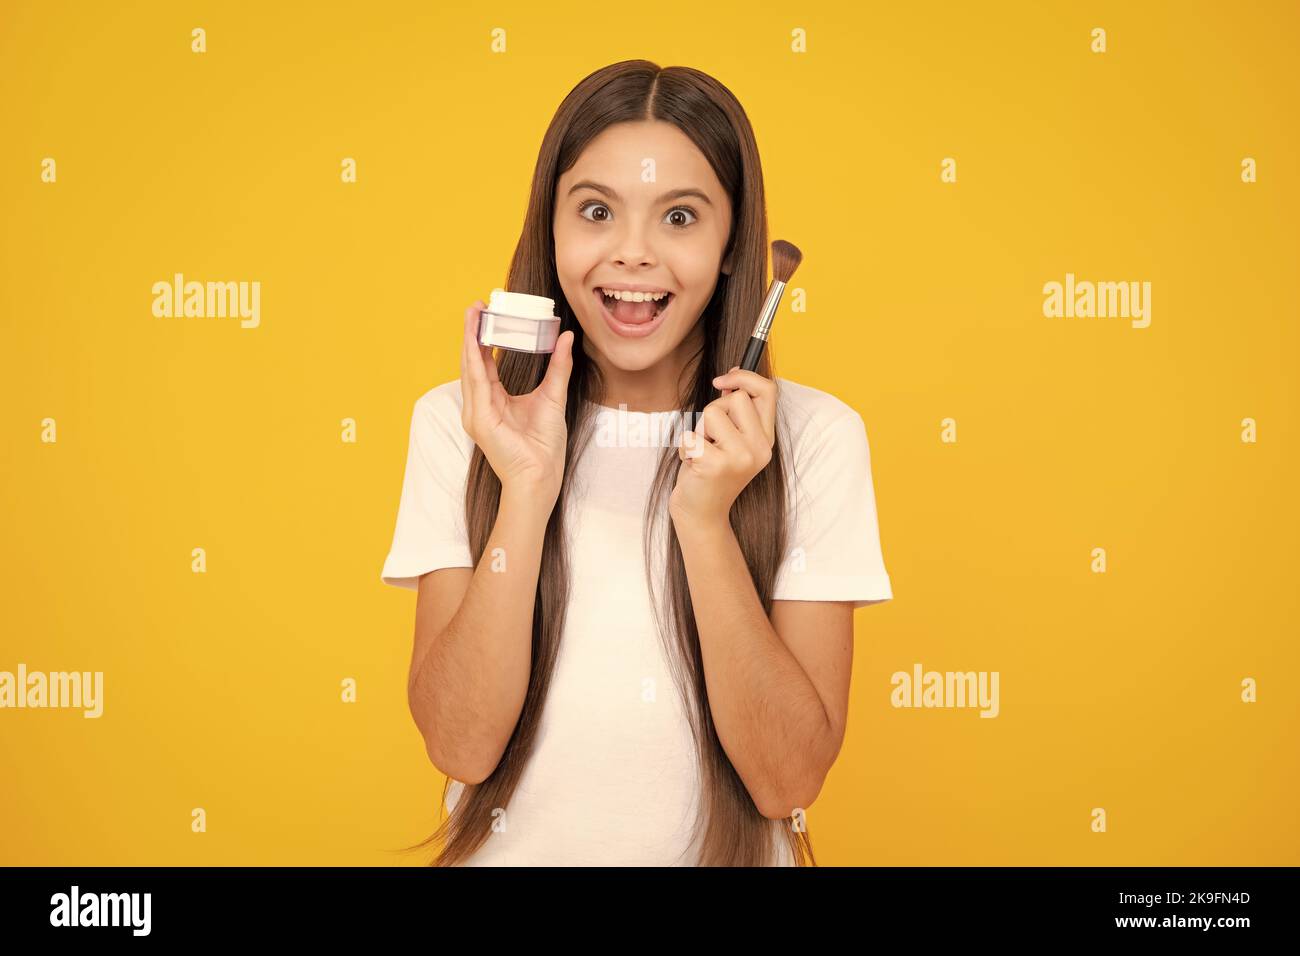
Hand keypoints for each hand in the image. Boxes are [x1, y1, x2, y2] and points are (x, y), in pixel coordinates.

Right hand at [460, 300, 574, 501]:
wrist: (542, 476)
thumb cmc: (544, 446)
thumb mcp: (553, 396)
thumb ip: (558, 367)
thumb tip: (566, 338)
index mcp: (493, 400)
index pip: (483, 362)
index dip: (483, 337)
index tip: (487, 312)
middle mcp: (479, 406)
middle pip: (472, 361)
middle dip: (473, 332)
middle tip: (477, 304)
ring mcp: (475, 414)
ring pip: (469, 368)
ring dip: (469, 340)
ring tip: (473, 315)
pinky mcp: (479, 421)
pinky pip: (476, 385)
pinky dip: (475, 361)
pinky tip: (476, 343)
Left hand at [669, 366, 777, 527]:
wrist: (702, 515)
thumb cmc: (711, 473)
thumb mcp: (732, 442)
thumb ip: (736, 414)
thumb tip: (729, 378)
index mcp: (766, 440)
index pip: (769, 392)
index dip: (745, 377)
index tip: (723, 380)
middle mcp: (759, 449)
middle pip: (735, 398)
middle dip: (714, 411)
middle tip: (711, 439)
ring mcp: (740, 458)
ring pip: (711, 412)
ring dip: (698, 431)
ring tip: (702, 453)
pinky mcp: (715, 465)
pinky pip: (690, 435)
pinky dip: (684, 449)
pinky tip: (693, 466)